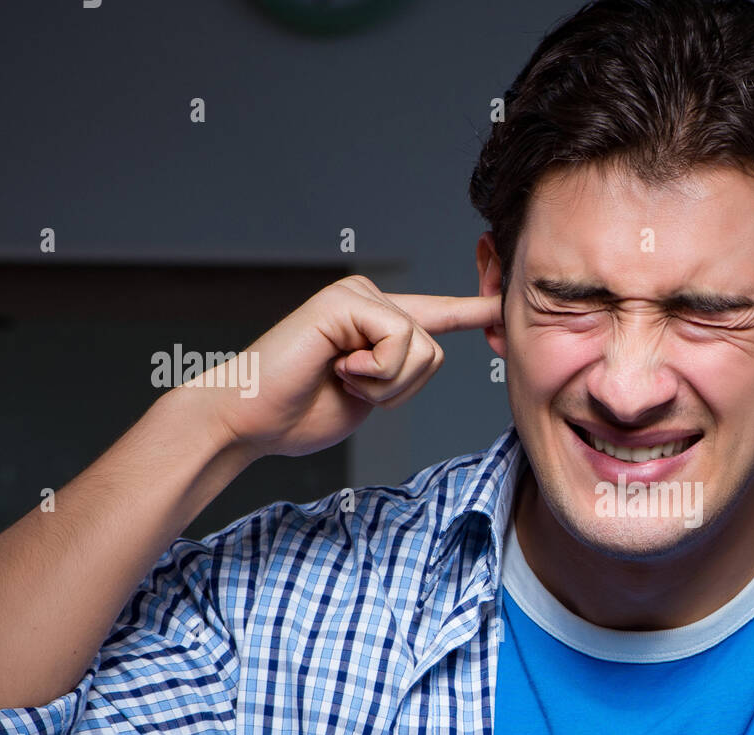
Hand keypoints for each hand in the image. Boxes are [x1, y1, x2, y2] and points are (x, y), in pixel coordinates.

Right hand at [181, 274, 500, 459]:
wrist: (251, 418)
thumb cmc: (300, 411)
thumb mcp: (370, 394)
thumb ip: (400, 372)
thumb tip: (429, 356)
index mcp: (376, 325)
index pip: (436, 315)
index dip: (472, 311)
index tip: (502, 304)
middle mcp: (369, 300)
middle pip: (434, 350)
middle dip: (401, 388)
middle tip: (350, 387)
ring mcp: (356, 296)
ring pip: (420, 350)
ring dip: (384, 384)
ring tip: (339, 378)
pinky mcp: (345, 301)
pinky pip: (398, 344)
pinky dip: (374, 372)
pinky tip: (336, 368)